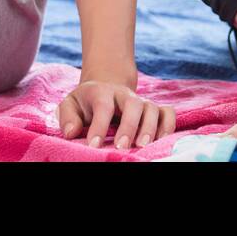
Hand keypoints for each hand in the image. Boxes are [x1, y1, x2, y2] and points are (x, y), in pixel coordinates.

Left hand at [57, 80, 176, 149]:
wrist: (106, 88)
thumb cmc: (86, 103)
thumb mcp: (71, 104)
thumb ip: (67, 117)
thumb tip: (72, 132)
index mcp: (102, 92)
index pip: (103, 106)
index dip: (99, 125)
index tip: (94, 145)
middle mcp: (125, 95)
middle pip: (133, 104)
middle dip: (129, 126)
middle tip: (121, 147)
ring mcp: (141, 101)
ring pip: (152, 108)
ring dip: (150, 128)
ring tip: (142, 146)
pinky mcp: (154, 109)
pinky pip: (167, 113)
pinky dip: (168, 125)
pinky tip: (161, 141)